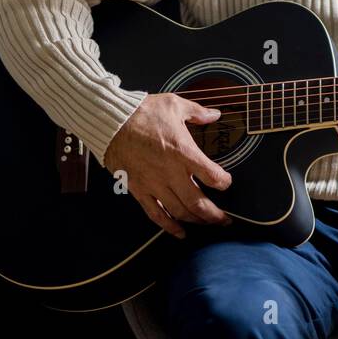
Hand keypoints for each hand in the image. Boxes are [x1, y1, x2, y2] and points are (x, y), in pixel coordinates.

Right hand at [103, 92, 234, 238]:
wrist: (111, 122)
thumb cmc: (143, 112)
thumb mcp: (175, 105)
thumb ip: (198, 112)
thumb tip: (215, 114)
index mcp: (183, 151)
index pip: (212, 175)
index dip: (224, 182)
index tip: (227, 183)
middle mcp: (170, 172)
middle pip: (197, 202)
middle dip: (214, 214)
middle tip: (225, 219)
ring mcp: (154, 184)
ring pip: (179, 211)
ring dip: (196, 221)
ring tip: (208, 223)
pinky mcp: (139, 190)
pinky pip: (156, 214)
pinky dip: (169, 227)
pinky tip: (180, 233)